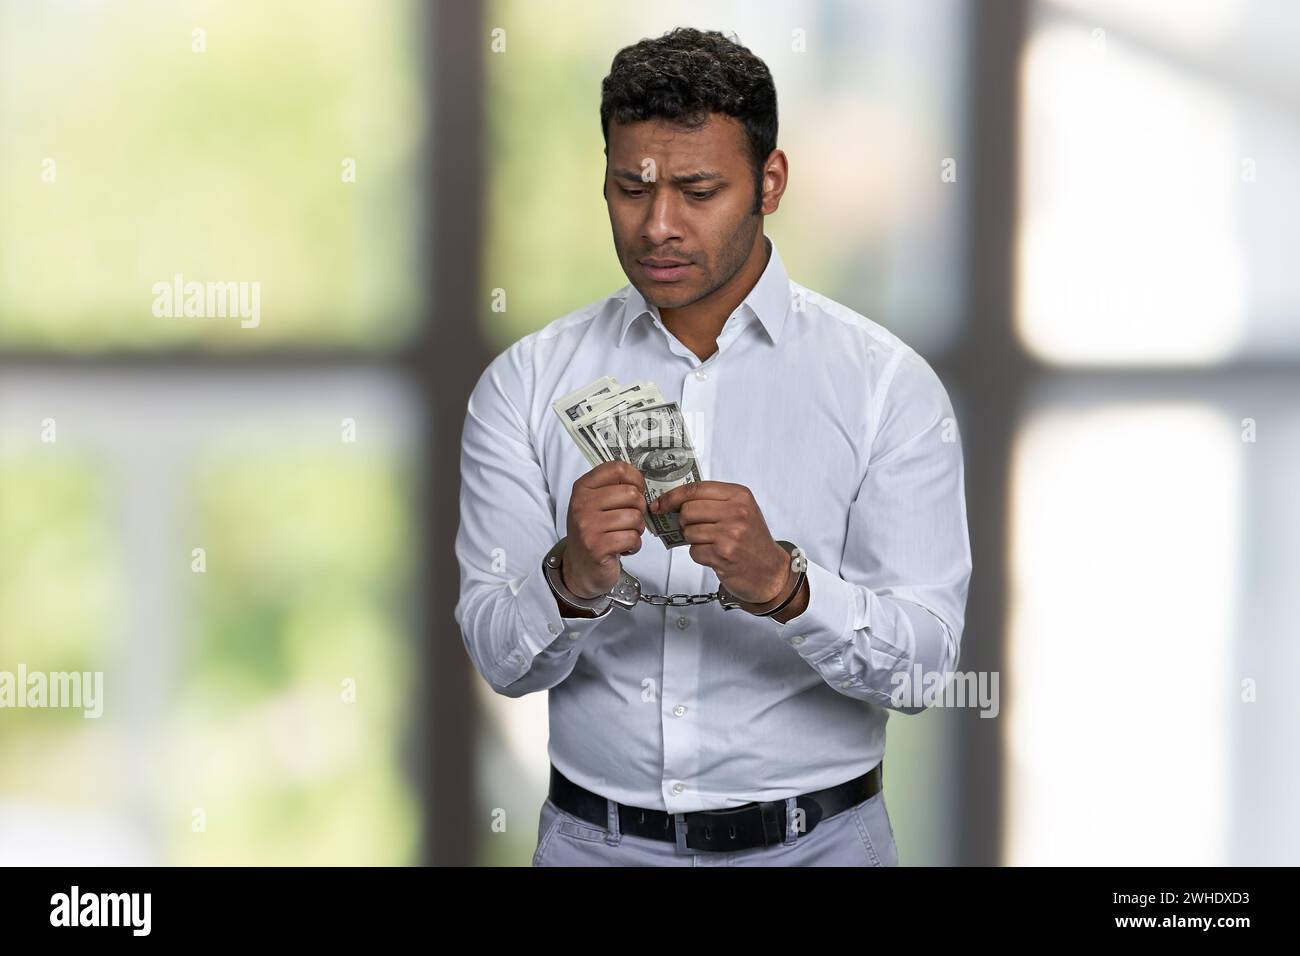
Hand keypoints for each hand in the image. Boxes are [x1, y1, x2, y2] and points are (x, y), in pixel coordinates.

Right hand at [562, 460, 646, 598]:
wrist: (579, 567)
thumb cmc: (593, 532)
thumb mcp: (594, 504)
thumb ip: (613, 488)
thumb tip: (641, 480)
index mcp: (583, 488)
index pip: (617, 468)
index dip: (636, 478)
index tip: (637, 490)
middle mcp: (582, 504)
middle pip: (631, 494)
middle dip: (639, 509)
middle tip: (630, 520)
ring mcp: (588, 526)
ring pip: (635, 517)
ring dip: (637, 529)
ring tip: (624, 535)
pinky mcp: (597, 547)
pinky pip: (632, 538)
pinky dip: (634, 545)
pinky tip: (623, 548)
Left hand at [651, 481, 791, 604]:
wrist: (771, 572)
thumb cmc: (753, 540)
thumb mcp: (741, 511)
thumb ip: (713, 501)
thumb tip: (673, 500)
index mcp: (739, 495)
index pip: (695, 488)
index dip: (672, 496)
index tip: (660, 504)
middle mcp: (737, 512)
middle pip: (688, 510)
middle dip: (685, 522)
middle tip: (697, 528)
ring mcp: (730, 534)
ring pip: (688, 532)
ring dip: (693, 540)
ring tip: (711, 543)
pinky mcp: (723, 555)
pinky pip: (694, 551)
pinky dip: (699, 555)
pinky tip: (715, 555)